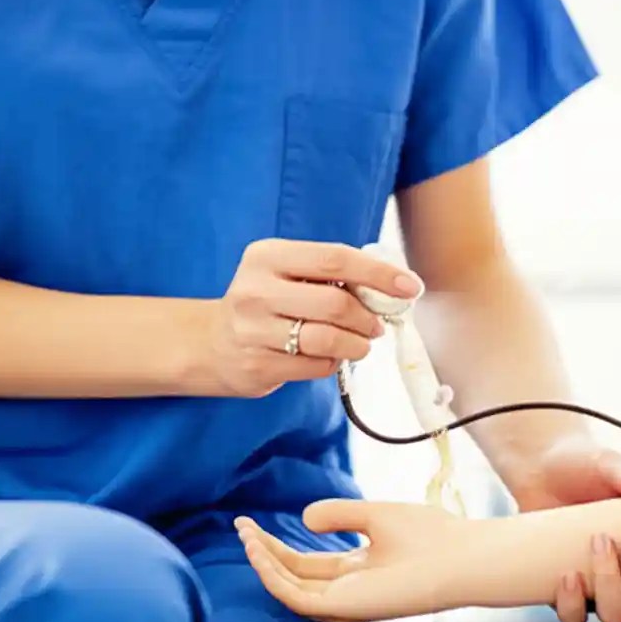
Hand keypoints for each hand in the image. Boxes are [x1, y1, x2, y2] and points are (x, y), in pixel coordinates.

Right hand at [208, 239, 420, 396]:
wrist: (211, 343)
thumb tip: (391, 286)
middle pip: (335, 303)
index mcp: (267, 256)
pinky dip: (334, 360)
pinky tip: (330, 354)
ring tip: (361, 343)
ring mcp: (254, 331)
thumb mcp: (286, 272)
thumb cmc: (265, 302)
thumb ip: (329, 273)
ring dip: (357, 343)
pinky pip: (316, 364)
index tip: (410, 287)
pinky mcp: (258, 365)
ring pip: (328, 339)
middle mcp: (256, 290)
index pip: (335, 259)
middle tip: (377, 324)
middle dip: (368, 317)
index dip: (379, 273)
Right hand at [235, 499, 467, 621]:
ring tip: (247, 537)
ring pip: (290, 589)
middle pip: (292, 575)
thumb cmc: (430, 536)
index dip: (275, 544)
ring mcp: (345, 599)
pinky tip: (262, 553)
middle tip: (240, 527)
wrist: (458, 556)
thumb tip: (303, 518)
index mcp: (355, 569)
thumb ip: (339, 513)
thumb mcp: (374, 515)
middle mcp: (347, 588)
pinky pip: (298, 597)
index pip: (304, 562)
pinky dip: (275, 578)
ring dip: (264, 565)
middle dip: (263, 552)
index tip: (251, 522)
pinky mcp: (346, 605)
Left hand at [499, 437, 620, 621]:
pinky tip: (568, 574)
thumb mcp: (608, 465)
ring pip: (617, 618)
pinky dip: (573, 602)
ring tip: (599, 542)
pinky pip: (574, 616)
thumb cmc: (586, 468)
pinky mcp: (567, 593)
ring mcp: (601, 591)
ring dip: (611, 589)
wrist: (540, 468)